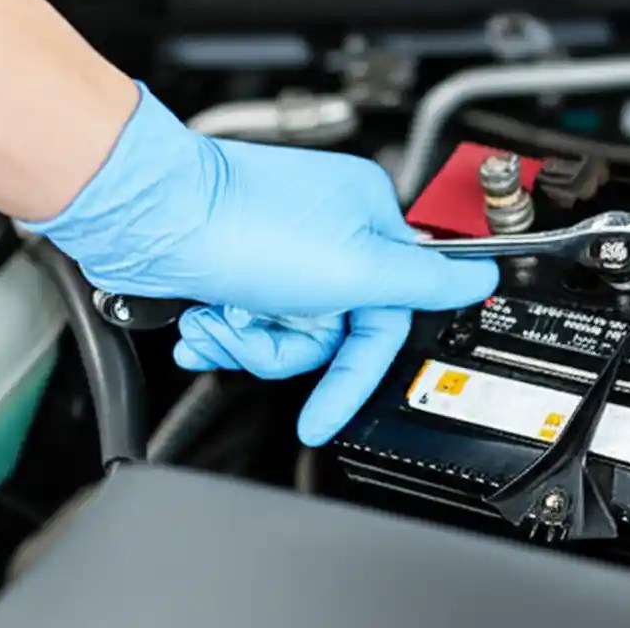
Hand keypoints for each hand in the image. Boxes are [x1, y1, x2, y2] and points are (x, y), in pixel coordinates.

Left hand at [26, 84, 497, 445]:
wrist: (147, 215)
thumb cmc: (243, 227)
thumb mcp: (357, 268)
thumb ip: (426, 283)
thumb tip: (482, 278)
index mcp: (370, 222)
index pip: (386, 317)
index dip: (356, 371)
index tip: (328, 415)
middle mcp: (328, 234)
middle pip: (328, 335)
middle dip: (281, 348)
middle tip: (253, 331)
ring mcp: (279, 252)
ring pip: (282, 334)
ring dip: (243, 342)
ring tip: (217, 322)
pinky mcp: (235, 267)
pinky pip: (244, 324)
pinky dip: (218, 335)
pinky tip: (200, 323)